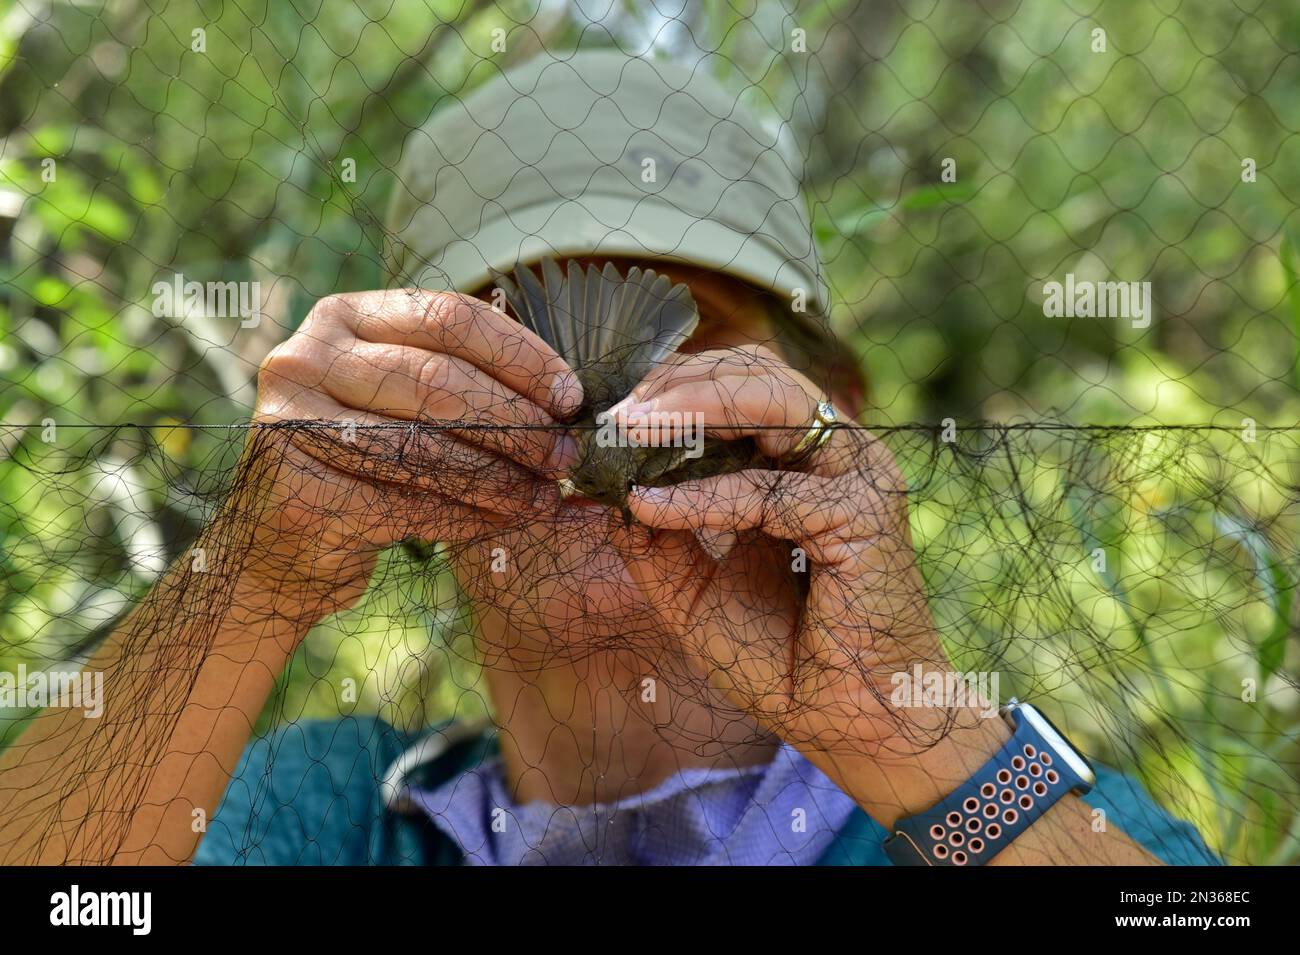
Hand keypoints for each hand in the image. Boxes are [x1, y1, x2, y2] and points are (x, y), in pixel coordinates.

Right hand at [224, 288, 582, 618]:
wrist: (277, 552)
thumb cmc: (360, 468)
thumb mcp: (395, 401)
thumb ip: (455, 378)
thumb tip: (564, 390)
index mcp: (340, 317)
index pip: (447, 316)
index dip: (520, 355)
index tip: (571, 396)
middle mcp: (305, 357)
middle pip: (441, 382)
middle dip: (519, 421)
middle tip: (567, 453)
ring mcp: (291, 423)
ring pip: (427, 447)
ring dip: (502, 475)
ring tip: (548, 493)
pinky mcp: (298, 491)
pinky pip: (409, 503)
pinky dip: (468, 515)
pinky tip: (506, 521)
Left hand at [611, 345, 958, 758]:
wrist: (848, 724)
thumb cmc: (781, 658)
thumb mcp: (692, 590)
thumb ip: (653, 537)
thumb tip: (602, 486)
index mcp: (798, 461)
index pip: (735, 386)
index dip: (669, 389)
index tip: (604, 414)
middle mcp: (833, 455)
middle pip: (755, 374)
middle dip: (675, 384)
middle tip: (612, 413)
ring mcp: (856, 477)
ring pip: (772, 401)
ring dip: (691, 408)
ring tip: (628, 429)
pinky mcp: (863, 515)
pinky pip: (768, 490)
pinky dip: (703, 495)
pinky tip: (650, 505)